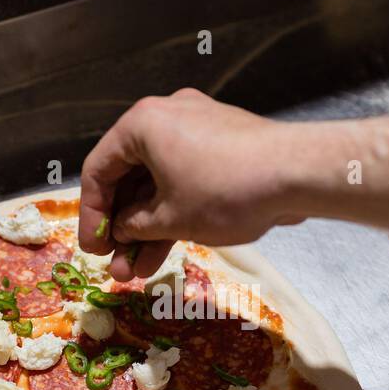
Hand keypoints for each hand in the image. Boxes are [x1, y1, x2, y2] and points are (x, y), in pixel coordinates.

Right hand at [78, 89, 305, 279]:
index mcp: (142, 124)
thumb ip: (136, 225)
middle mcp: (166, 118)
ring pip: (159, 184)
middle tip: (116, 265)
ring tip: (138, 270)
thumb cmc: (226, 190)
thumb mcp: (171, 217)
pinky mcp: (222, 145)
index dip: (91, 215)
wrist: (297, 173)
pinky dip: (174, 211)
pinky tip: (165, 250)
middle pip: (130, 178)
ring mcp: (197, 130)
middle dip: (123, 228)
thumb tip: (121, 229)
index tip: (93, 249)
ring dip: (148, 227)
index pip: (99, 171)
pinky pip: (184, 180)